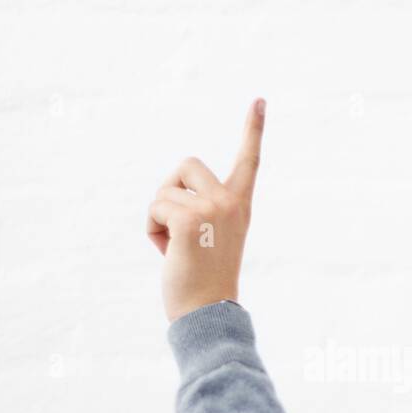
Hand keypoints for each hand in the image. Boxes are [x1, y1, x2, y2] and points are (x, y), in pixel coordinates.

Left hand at [147, 97, 265, 321]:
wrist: (208, 312)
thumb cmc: (204, 281)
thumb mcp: (211, 238)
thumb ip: (201, 212)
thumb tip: (168, 205)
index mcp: (240, 206)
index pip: (250, 160)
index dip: (253, 129)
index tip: (259, 100)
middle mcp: (231, 202)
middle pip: (187, 164)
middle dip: (171, 189)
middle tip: (176, 224)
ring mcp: (212, 209)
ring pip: (166, 190)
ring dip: (159, 216)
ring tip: (174, 247)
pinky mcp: (190, 220)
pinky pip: (156, 208)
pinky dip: (152, 229)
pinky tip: (167, 252)